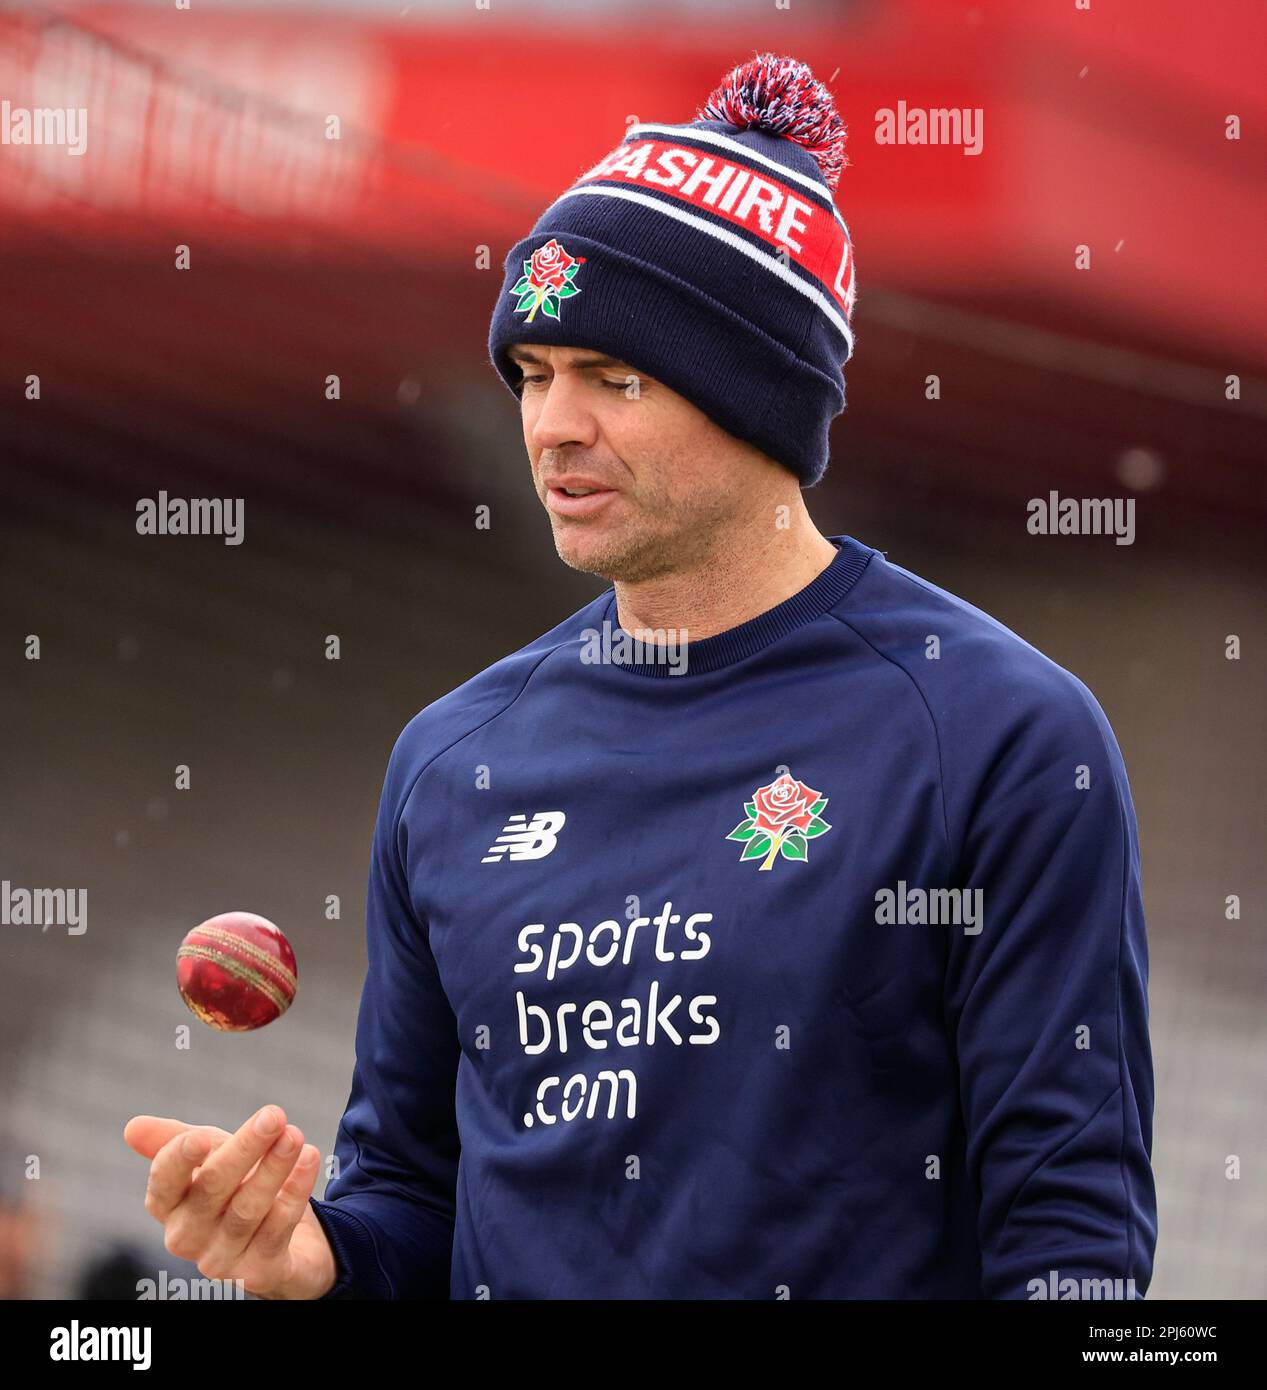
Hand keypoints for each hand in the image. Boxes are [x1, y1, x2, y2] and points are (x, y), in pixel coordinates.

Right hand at [123, 1105, 337, 1299]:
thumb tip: (132, 1127)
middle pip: (212, 1189)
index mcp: (169, 1206)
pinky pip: (278, 1227)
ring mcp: (222, 1260)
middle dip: (244, 1149)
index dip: (178, 1161)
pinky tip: (309, 1159)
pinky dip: (295, 1191)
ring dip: (274, 1168)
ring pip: (248, 1208)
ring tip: (294, 1135)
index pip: (163, 1184)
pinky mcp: (258, 1273)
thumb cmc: (238, 1187)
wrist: (287, 1239)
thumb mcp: (212, 1155)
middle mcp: (187, 1237)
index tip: (200, 1138)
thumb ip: (176, 1140)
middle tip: (274, 1116)